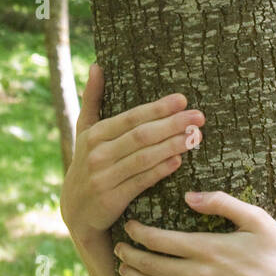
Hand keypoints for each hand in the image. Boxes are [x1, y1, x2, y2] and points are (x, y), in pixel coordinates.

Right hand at [60, 63, 205, 240]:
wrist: (76, 210)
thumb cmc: (87, 164)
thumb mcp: (84, 132)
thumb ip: (92, 99)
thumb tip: (97, 65)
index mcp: (94, 134)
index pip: (131, 118)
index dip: (158, 108)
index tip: (182, 99)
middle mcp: (97, 154)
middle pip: (141, 136)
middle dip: (172, 124)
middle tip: (199, 117)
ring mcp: (103, 177)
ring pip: (144, 158)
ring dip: (172, 146)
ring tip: (195, 137)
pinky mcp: (111, 199)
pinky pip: (141, 182)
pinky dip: (160, 170)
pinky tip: (178, 161)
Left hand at [113, 190, 275, 275]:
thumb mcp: (257, 218)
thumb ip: (221, 203)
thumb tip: (188, 196)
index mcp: (208, 248)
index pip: (159, 239)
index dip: (138, 233)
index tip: (129, 226)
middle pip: (150, 265)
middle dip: (129, 255)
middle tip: (118, 247)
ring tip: (124, 269)